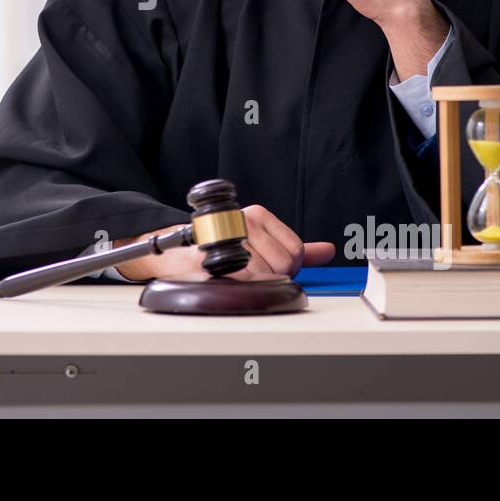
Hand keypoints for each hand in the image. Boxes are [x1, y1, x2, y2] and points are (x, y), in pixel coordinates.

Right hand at [112, 205, 335, 280]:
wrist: (172, 252)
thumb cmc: (216, 247)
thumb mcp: (259, 241)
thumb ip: (295, 247)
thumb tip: (327, 251)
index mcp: (257, 214)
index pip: (297, 250)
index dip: (288, 266)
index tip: (270, 265)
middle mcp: (243, 221)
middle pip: (285, 264)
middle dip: (273, 276)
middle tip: (250, 271)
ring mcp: (226, 237)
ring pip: (266, 275)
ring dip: (254, 284)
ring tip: (236, 274)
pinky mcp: (209, 257)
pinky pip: (243, 281)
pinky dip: (240, 286)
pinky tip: (228, 278)